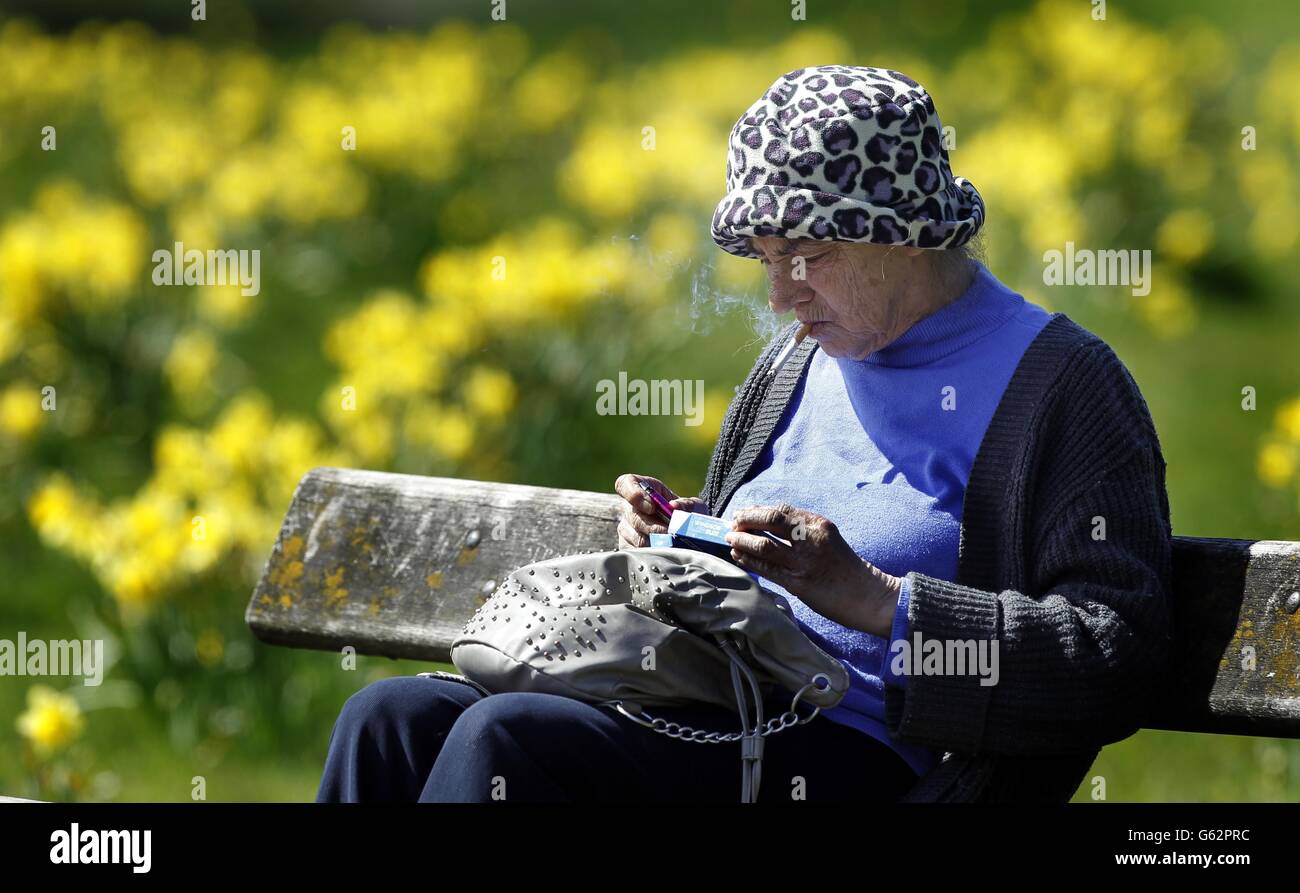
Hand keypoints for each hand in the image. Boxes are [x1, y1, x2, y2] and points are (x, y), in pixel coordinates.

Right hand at [613, 473, 709, 549]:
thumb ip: (687, 504)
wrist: (686, 534)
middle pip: (633, 516)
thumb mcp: (693, 506)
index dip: (634, 494)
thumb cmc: (686, 515)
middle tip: (670, 533)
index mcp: (642, 489)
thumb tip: (675, 507)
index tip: (651, 506)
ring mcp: (626, 528)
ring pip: (636, 537)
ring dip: (656, 542)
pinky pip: (636, 552)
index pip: (625, 484)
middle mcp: (630, 508)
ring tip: (673, 545)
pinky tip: (665, 553)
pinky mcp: (628, 547)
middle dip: (654, 526)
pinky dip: (652, 553)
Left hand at [724, 502, 900, 637]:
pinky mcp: (799, 583)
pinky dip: (750, 561)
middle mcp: (811, 539)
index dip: (757, 510)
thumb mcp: (828, 539)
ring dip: (742, 541)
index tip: (743, 512)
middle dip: (746, 520)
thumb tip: (767, 526)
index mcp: (818, 524)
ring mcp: (804, 561)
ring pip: (764, 545)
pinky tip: (739, 557)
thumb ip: (802, 531)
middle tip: (733, 524)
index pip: (781, 510)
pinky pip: (767, 569)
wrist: (868, 595)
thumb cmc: (846, 568)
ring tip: (731, 539)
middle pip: (770, 521)